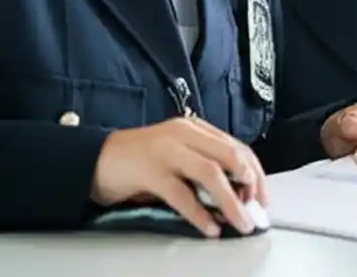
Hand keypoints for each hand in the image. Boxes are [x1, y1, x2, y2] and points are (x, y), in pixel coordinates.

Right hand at [89, 117, 267, 237]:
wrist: (95, 159)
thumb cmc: (139, 160)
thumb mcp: (178, 156)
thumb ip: (204, 166)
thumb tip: (237, 195)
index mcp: (194, 128)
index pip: (236, 147)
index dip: (255, 173)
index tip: (262, 196)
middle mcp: (183, 133)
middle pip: (229, 156)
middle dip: (249, 185)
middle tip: (255, 209)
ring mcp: (166, 149)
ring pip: (210, 173)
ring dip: (230, 201)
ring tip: (240, 222)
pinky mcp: (149, 169)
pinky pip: (182, 193)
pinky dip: (199, 213)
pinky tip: (210, 227)